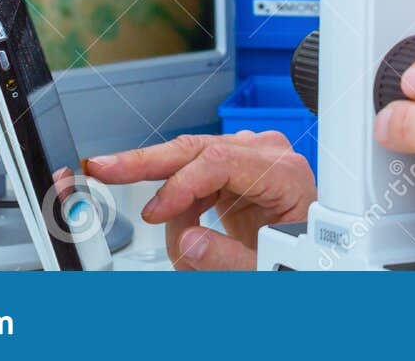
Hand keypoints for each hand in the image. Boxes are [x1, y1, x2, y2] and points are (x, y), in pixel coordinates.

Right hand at [85, 130, 315, 269]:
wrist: (312, 252)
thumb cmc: (300, 255)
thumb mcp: (268, 267)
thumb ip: (227, 259)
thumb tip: (188, 241)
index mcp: (284, 172)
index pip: (220, 160)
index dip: (179, 185)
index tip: (154, 213)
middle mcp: (267, 153)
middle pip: (197, 147)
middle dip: (146, 160)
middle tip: (102, 168)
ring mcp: (251, 156)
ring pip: (189, 159)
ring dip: (163, 191)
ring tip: (157, 227)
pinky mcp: (235, 167)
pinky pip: (193, 174)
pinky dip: (175, 198)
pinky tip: (174, 222)